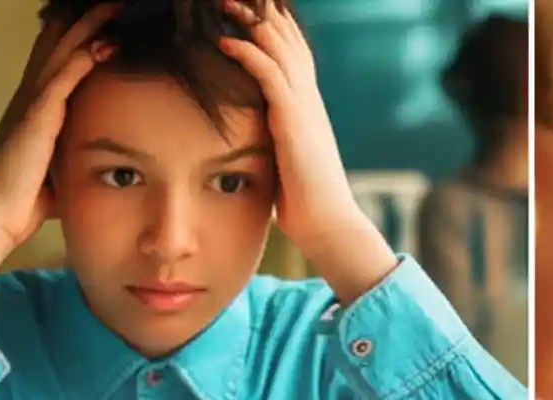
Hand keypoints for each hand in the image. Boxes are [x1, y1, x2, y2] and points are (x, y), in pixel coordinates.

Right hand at [0, 3, 119, 251]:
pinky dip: (79, 62)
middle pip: (62, 45)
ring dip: (88, 29)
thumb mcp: (60, 169)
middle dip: (87, 21)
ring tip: (113, 8)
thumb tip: (106, 166)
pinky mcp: (35, 121)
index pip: (59, 58)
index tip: (108, 19)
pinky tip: (99, 46)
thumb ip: (77, 154)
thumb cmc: (26, 200)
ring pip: (62, 54)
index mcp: (37, 107)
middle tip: (115, 3)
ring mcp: (32, 107)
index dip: (80, 35)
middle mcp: (32, 99)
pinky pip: (59, 83)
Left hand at [219, 0, 395, 300]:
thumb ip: (271, 140)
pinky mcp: (295, 122)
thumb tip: (249, 139)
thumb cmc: (305, 202)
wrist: (329, 224)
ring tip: (223, 4)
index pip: (293, 53)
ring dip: (250, 22)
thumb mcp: (285, 160)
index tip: (248, 11)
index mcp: (308, 107)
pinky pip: (271, 76)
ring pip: (279, 48)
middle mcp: (309, 99)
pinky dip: (248, 54)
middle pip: (287, 40)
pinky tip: (226, 42)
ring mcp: (304, 108)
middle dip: (261, 14)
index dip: (274, 27)